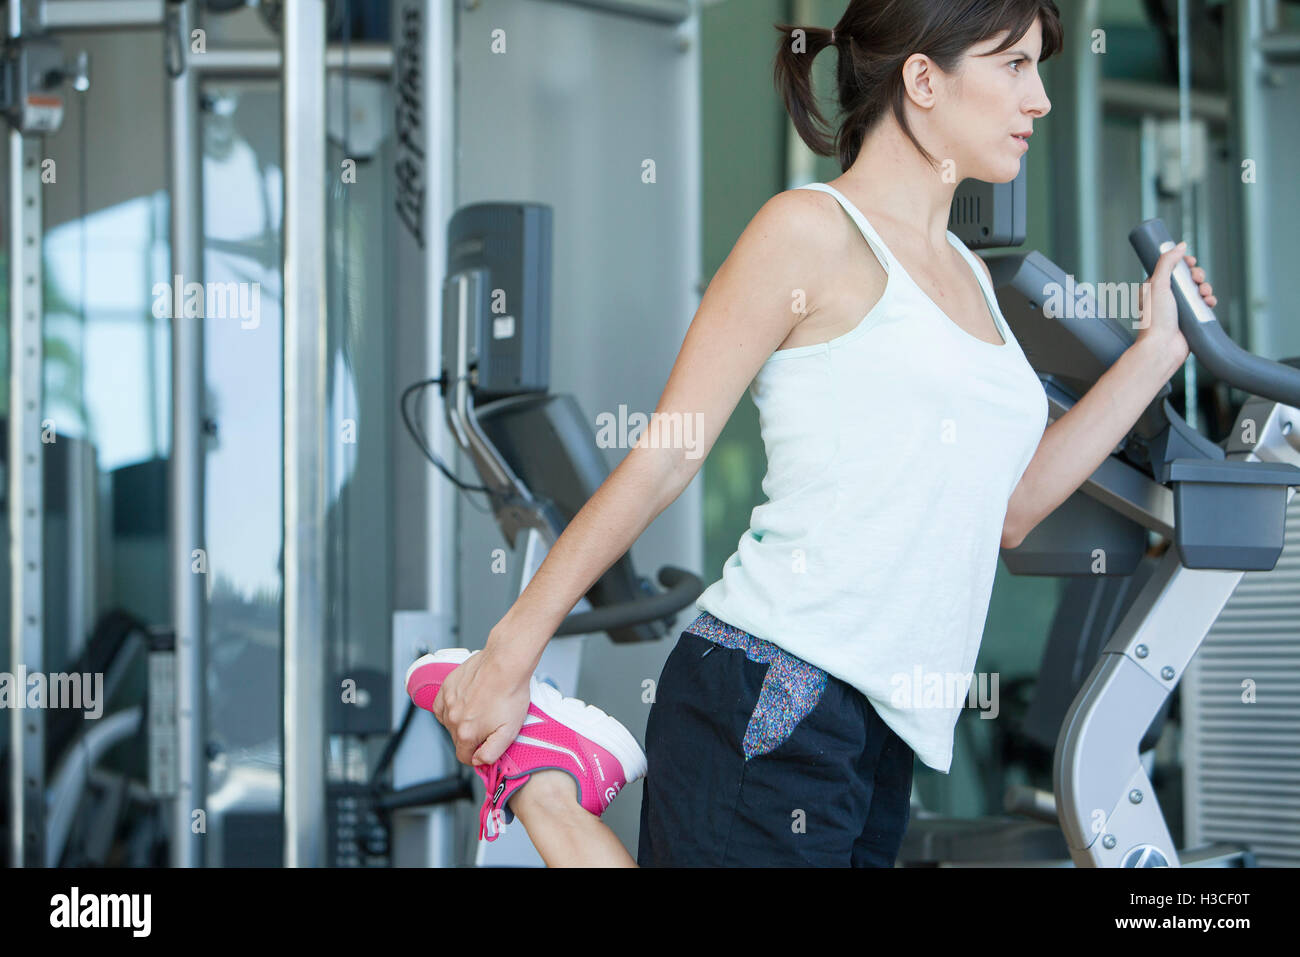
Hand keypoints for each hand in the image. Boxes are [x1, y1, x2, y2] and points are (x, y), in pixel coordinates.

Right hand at [432, 645, 531, 766]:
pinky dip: (449, 707)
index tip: (485, 746)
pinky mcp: (447, 686)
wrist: (506, 663)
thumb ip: (491, 753)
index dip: (476, 755)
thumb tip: (478, 761)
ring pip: (449, 722)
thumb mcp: (509, 732)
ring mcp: (448, 701)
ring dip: (461, 721)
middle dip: (471, 736)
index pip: (464, 756)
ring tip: (480, 710)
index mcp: (466, 733)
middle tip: (489, 723)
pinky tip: (463, 703)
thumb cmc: (511, 693)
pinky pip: (441, 705)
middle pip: (457, 739)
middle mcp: (452, 719)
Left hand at [1136, 242, 1216, 370]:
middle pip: (1188, 277)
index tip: (1190, 261)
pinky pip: (1205, 305)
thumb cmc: (1155, 319)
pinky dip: (1209, 301)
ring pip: (1198, 290)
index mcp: (1154, 287)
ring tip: (1204, 293)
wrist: (1162, 348)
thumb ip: (1167, 263)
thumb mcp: (1158, 285)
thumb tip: (1180, 245)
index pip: (1172, 268)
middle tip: (1197, 279)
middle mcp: (1167, 297)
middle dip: (1197, 275)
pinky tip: (1209, 302)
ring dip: (1205, 287)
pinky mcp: (1191, 319)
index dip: (1183, 262)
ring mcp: (1180, 308)